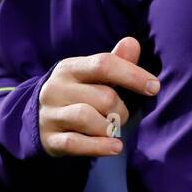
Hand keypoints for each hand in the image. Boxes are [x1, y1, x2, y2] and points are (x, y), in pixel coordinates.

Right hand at [37, 36, 159, 156]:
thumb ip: (115, 61)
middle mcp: (56, 89)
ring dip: (109, 127)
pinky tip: (116, 147)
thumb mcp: (92, 75)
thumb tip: (132, 43)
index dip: (132, 75)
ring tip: (113, 130)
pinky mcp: (49, 139)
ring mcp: (51, 115)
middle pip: (103, 96)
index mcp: (70, 68)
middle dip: (121, 109)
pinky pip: (75, 143)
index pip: (103, 64)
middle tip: (121, 116)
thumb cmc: (76, 93)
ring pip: (87, 118)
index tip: (154, 87)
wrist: (38, 119)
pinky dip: (99, 147)